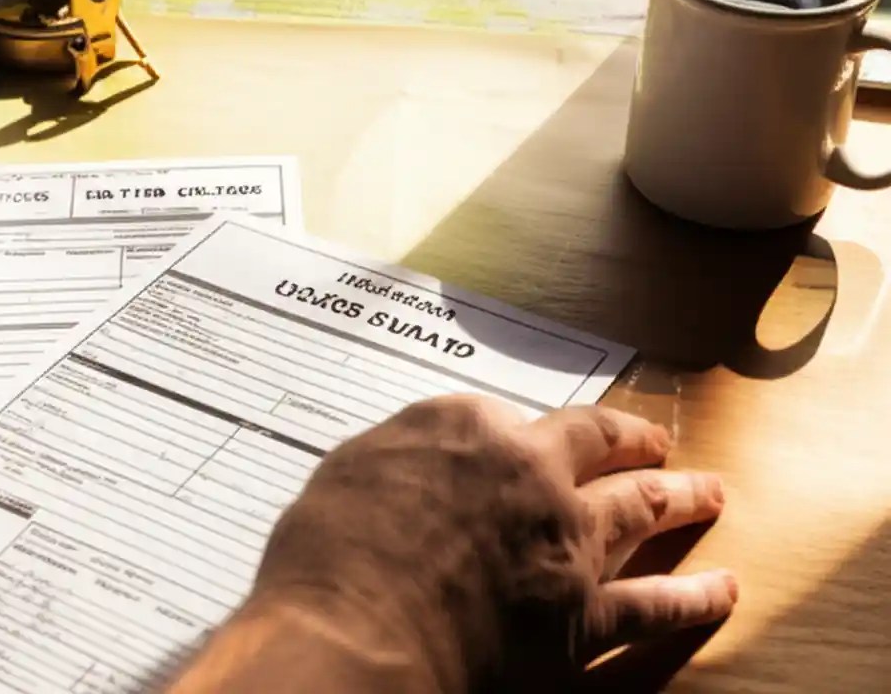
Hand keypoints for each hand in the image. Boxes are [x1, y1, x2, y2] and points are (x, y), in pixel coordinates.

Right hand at [226, 396, 733, 691]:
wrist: (355, 634)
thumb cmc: (329, 557)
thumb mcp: (347, 474)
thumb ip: (397, 458)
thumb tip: (413, 466)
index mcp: (466, 427)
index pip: (509, 418)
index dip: (518, 434)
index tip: (524, 443)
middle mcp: (529, 469)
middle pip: (596, 442)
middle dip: (630, 440)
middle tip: (652, 441)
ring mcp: (565, 539)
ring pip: (641, 507)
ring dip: (680, 498)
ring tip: (709, 493)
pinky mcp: (583, 613)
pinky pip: (654, 605)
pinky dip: (693, 599)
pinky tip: (723, 590)